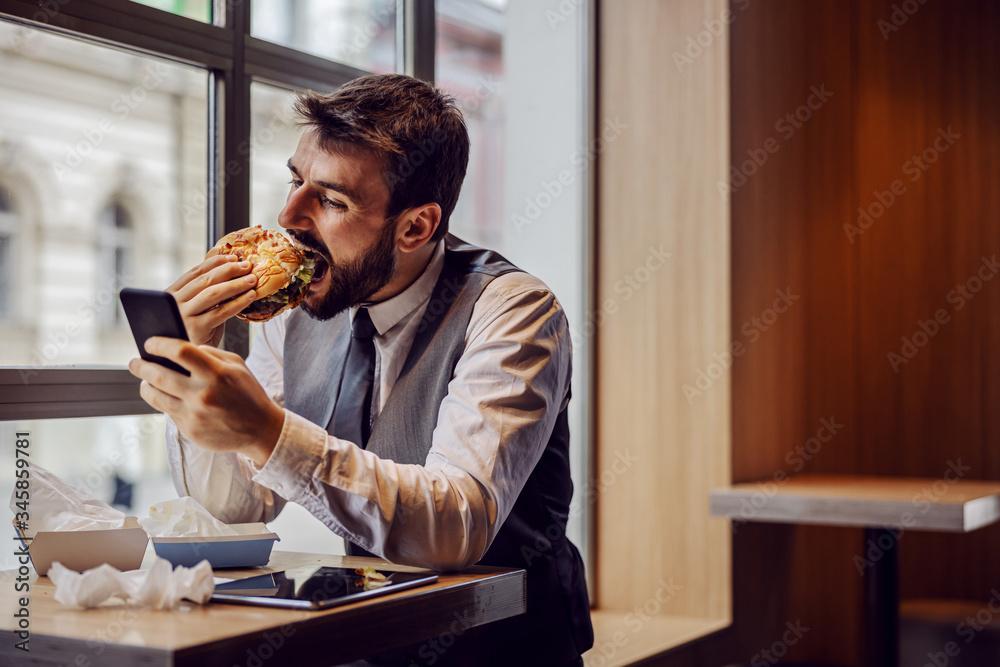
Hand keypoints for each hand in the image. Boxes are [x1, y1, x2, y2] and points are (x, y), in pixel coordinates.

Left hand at [128, 337, 284, 465]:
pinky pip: (167, 412)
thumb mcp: (237, 365)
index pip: (179, 351)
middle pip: (158, 374)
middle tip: (135, 361)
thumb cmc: (249, 393)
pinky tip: (163, 395)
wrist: (261, 430)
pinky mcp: (189, 430)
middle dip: (141, 365)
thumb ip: (210, 353)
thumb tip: (180, 348)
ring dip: (145, 385)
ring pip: (155, 396)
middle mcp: (202, 394)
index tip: (150, 342)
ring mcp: (194, 414)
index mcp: (216, 373)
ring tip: (145, 380)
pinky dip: (162, 401)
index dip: (159, 344)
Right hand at [166, 255, 258, 346]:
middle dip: (228, 270)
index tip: (233, 257)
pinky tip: (250, 296)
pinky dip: (238, 302)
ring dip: (235, 284)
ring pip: (212, 293)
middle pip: (204, 280)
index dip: (215, 262)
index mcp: (170, 293)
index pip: (194, 272)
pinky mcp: (195, 329)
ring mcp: (183, 315)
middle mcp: (173, 302)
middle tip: (247, 266)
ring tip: (252, 279)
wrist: (184, 362)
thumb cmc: (193, 334)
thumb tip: (231, 272)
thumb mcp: (195, 311)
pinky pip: (221, 312)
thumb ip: (205, 295)